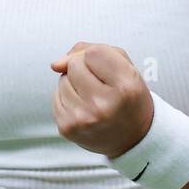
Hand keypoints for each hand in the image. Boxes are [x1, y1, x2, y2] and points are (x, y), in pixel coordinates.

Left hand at [50, 41, 154, 158]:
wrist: (132, 138)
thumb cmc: (128, 98)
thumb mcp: (125, 67)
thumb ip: (92, 50)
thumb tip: (56, 64)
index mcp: (125, 88)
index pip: (94, 53)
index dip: (99, 56)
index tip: (109, 70)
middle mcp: (104, 106)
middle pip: (75, 64)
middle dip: (85, 69)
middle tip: (102, 85)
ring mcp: (83, 119)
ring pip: (62, 79)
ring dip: (75, 84)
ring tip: (94, 98)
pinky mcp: (68, 128)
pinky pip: (56, 96)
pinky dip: (67, 97)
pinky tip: (84, 107)